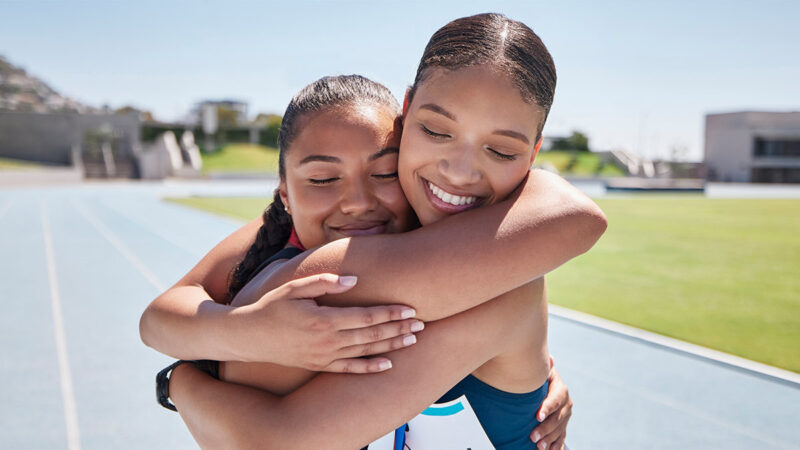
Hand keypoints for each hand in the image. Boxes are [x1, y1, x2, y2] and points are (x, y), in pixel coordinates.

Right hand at [233, 273, 423, 372]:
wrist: (247, 337)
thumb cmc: (271, 307)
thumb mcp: (294, 288)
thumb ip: (325, 282)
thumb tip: (353, 280)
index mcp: (323, 319)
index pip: (366, 316)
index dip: (390, 313)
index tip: (410, 308)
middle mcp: (327, 340)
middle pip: (371, 334)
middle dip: (399, 328)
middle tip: (422, 323)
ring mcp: (324, 356)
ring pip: (365, 351)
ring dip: (391, 345)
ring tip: (414, 339)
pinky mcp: (319, 365)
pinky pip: (350, 368)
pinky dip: (370, 367)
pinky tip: (388, 364)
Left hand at [530, 356, 571, 449]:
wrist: (546, 385)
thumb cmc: (539, 378)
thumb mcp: (542, 372)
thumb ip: (544, 368)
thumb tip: (550, 358)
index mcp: (560, 388)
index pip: (556, 398)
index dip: (548, 407)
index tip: (537, 416)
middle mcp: (566, 403)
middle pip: (558, 417)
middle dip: (546, 428)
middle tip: (533, 436)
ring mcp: (565, 415)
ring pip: (560, 429)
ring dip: (549, 439)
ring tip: (538, 446)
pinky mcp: (563, 426)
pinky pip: (561, 437)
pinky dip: (556, 445)